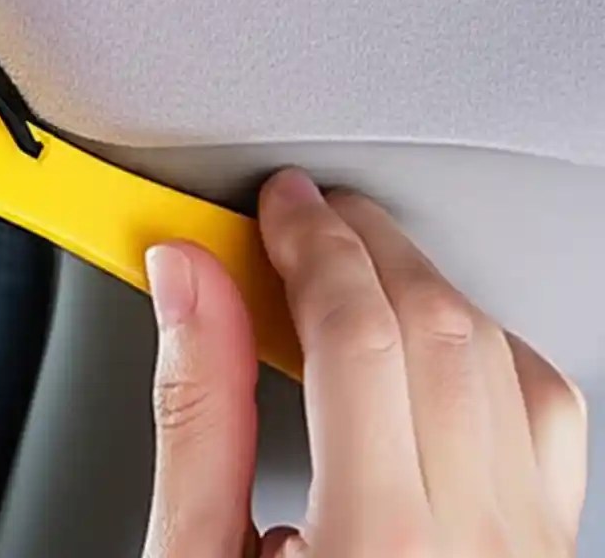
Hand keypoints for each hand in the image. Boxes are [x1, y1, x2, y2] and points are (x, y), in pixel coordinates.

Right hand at [141, 169, 586, 556]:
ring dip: (427, 290)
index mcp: (382, 546)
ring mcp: (528, 551)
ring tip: (359, 267)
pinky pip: (546, 421)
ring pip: (509, 363)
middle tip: (303, 216)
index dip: (311, 245)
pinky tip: (429, 347)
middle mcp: (479, 546)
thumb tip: (187, 290)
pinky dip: (483, 354)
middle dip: (366, 245)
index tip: (273, 209)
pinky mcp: (542, 553)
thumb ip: (197, 413)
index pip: (361, 335)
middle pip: (441, 328)